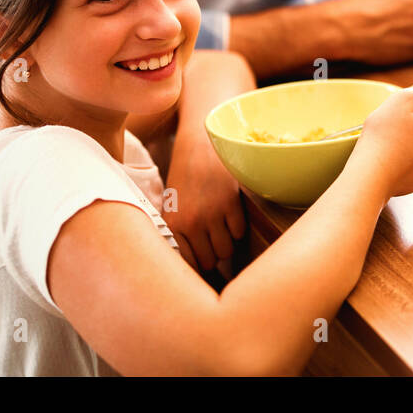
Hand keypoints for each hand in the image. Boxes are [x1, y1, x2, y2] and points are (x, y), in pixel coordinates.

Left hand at [163, 126, 246, 272]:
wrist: (198, 146)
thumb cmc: (184, 179)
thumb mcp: (174, 208)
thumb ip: (180, 235)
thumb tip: (195, 265)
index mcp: (173, 226)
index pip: (188, 264)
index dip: (197, 266)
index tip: (202, 262)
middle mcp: (191, 223)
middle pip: (210, 261)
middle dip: (213, 254)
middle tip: (212, 242)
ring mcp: (212, 214)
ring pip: (226, 250)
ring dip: (226, 243)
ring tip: (220, 229)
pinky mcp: (231, 203)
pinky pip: (239, 232)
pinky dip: (237, 228)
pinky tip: (229, 215)